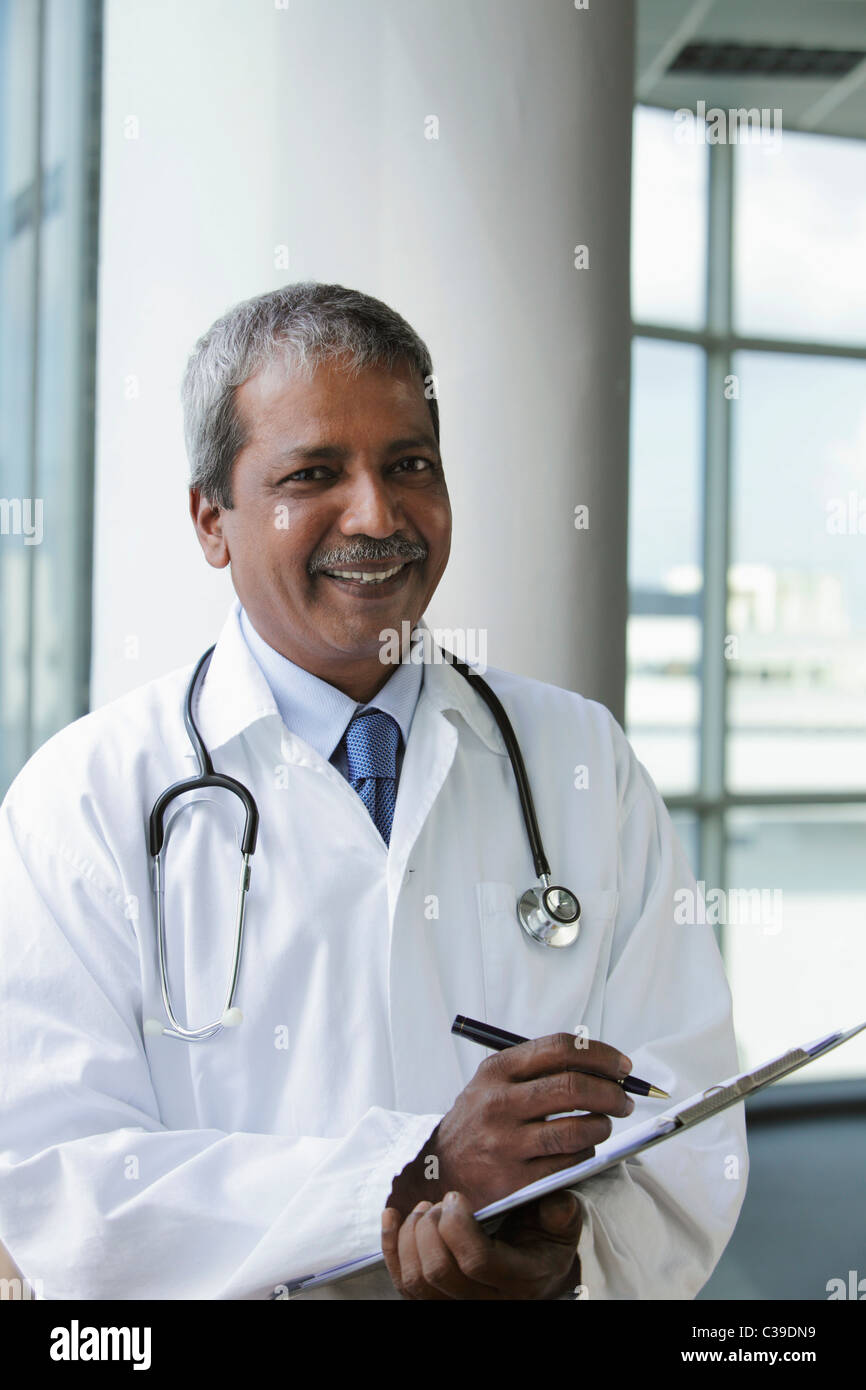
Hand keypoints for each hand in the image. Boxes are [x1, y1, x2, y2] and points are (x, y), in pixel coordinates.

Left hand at [381, 1188, 583, 1299]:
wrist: (537, 1270)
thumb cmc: (546, 1241)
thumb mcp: (563, 1226)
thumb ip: (562, 1213)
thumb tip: (554, 1204)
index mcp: (518, 1280)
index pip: (475, 1260)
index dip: (457, 1225)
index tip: (456, 1196)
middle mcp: (487, 1301)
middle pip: (438, 1272)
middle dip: (430, 1227)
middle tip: (440, 1202)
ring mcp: (458, 1304)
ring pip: (415, 1281)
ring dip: (410, 1236)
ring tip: (424, 1209)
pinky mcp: (436, 1300)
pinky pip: (402, 1283)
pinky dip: (390, 1246)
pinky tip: (393, 1216)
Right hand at [387, 1032, 632, 1215]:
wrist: (438, 1168)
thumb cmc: (479, 1120)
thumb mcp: (494, 1082)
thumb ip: (538, 1069)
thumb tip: (601, 1064)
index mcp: (497, 1070)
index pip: (559, 1049)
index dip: (600, 1055)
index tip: (622, 1066)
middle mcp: (499, 1103)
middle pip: (572, 1088)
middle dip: (611, 1093)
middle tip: (624, 1100)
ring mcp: (506, 1142)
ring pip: (575, 1130)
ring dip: (603, 1126)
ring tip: (605, 1125)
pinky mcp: (514, 1179)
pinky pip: (567, 1164)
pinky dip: (586, 1155)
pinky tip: (584, 1149)